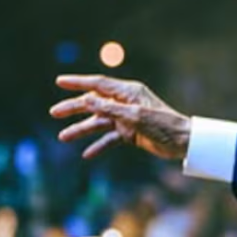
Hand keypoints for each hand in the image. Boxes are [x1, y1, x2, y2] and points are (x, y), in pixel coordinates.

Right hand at [51, 75, 190, 159]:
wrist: (182, 141)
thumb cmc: (162, 124)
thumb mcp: (134, 116)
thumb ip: (110, 108)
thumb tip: (87, 98)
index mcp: (128, 92)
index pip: (98, 84)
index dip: (78, 82)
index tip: (59, 81)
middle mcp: (125, 103)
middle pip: (94, 103)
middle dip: (74, 107)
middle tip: (54, 112)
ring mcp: (126, 118)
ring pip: (98, 122)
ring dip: (81, 129)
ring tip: (63, 137)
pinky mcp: (129, 133)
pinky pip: (109, 139)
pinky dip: (99, 145)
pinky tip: (87, 154)